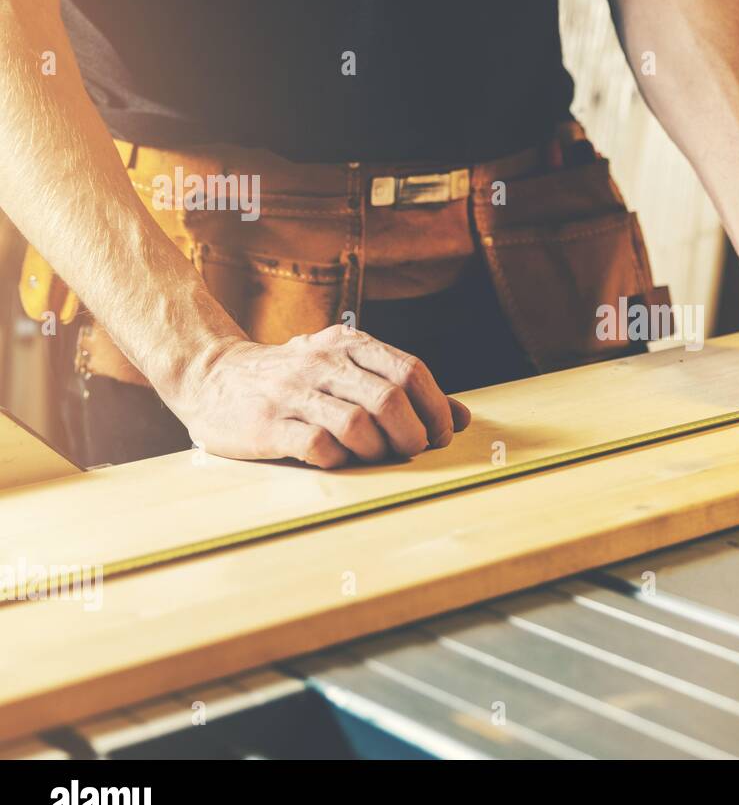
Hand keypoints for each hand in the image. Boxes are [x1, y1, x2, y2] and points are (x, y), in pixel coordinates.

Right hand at [167, 325, 470, 467]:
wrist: (210, 374)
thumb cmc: (294, 379)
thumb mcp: (347, 370)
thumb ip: (404, 390)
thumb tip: (462, 417)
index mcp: (349, 344)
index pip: (411, 370)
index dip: (436, 407)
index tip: (440, 434)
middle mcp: (322, 362)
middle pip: (390, 398)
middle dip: (412, 433)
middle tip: (412, 451)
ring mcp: (292, 393)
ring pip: (357, 422)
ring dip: (377, 449)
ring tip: (375, 457)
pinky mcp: (266, 424)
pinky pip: (315, 444)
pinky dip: (338, 459)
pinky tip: (338, 460)